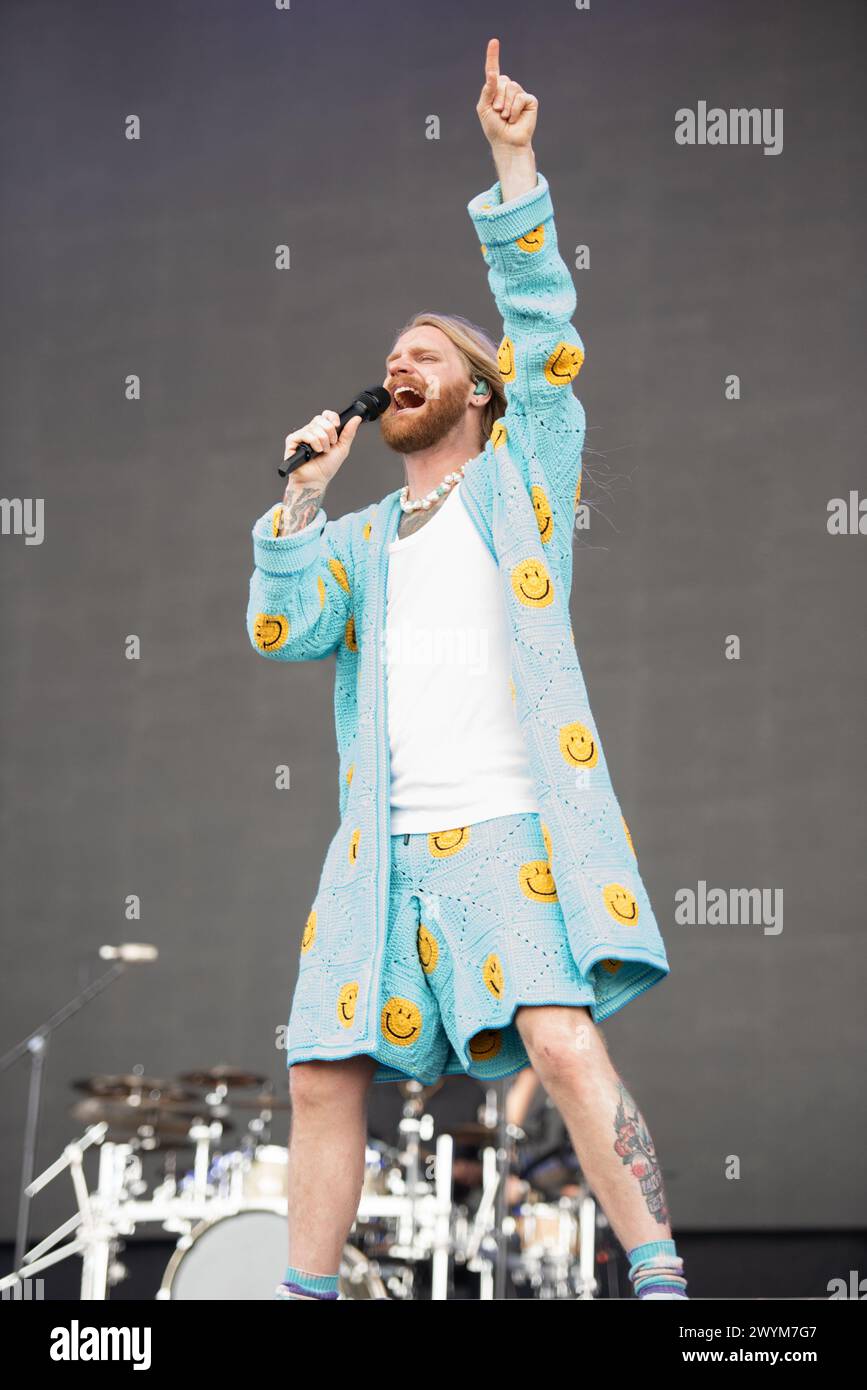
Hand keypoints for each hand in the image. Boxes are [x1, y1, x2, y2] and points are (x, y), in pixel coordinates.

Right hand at [282, 410, 362, 493]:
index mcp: (321, 431)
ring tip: (322, 451)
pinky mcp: (292, 440)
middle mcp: (311, 431)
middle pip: (320, 419)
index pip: (326, 415)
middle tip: (330, 445)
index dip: (332, 419)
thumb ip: (349, 432)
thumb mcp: (342, 448)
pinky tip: (314, 451)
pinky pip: (305, 433)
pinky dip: (314, 442)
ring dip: (323, 441)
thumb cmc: (326, 467)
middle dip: (329, 433)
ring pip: (314, 427)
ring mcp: (301, 435)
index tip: (337, 427)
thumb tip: (356, 419)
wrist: (316, 480)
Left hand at [476, 37, 537, 151]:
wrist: (506, 143)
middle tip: (498, 113)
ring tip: (505, 117)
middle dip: (497, 98)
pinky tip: (514, 119)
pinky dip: (514, 109)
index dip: (493, 56)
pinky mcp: (530, 101)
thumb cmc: (494, 128)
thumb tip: (493, 74)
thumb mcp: (484, 108)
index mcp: (495, 90)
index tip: (494, 41)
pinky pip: (520, 97)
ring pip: (511, 88)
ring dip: (505, 105)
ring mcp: (520, 94)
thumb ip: (487, 91)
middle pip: (502, 80)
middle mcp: (508, 89)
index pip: (493, 70)